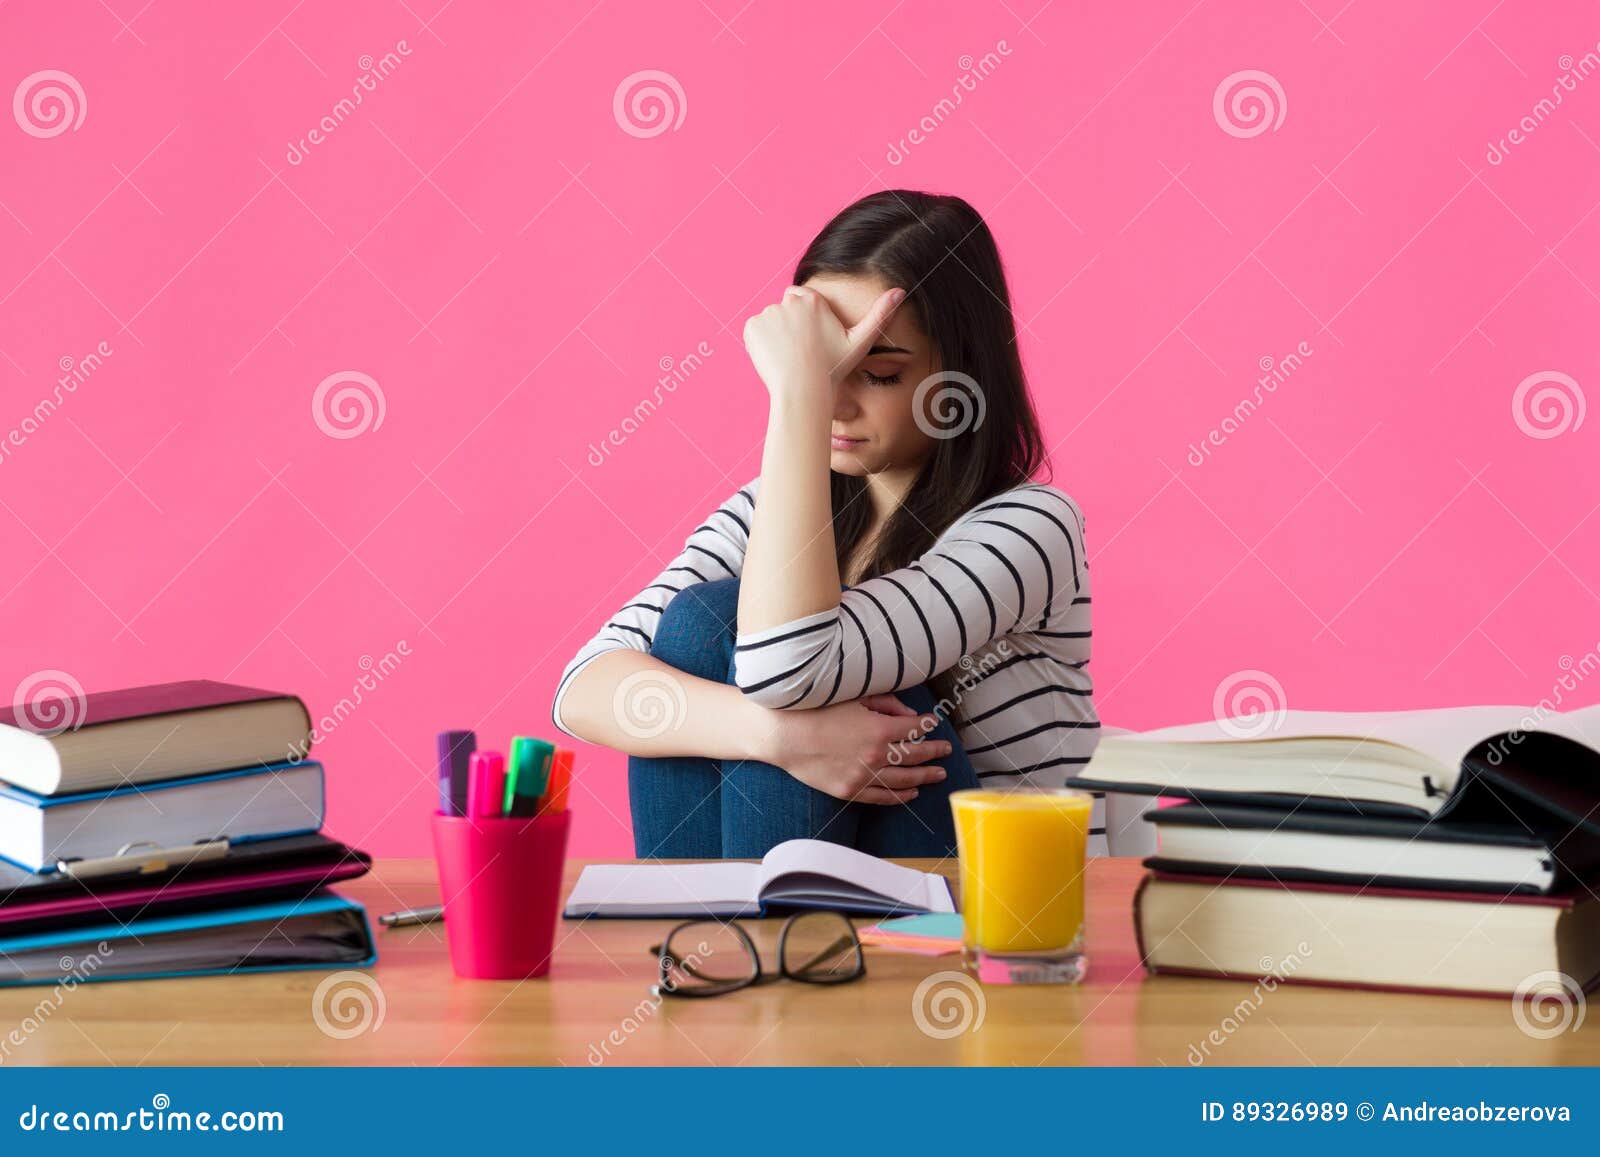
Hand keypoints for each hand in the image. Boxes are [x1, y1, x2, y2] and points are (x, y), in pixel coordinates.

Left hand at [742, 284, 904, 395]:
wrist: (802, 391)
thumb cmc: (832, 369)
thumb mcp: (860, 342)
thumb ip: (880, 314)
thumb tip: (901, 290)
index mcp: (814, 301)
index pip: (802, 299)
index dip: (805, 321)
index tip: (810, 341)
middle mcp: (789, 302)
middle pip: (785, 309)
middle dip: (790, 326)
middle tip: (800, 353)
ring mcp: (769, 314)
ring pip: (771, 321)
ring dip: (775, 335)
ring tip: (788, 358)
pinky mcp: (752, 327)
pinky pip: (755, 331)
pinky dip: (760, 343)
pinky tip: (774, 358)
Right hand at [762, 693, 951, 804]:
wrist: (784, 736)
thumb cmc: (817, 710)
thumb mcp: (854, 697)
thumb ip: (886, 704)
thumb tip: (910, 715)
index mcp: (880, 729)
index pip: (915, 729)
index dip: (928, 726)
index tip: (934, 724)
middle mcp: (876, 755)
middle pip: (916, 756)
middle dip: (934, 753)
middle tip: (946, 751)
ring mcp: (864, 776)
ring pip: (904, 780)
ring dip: (925, 776)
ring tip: (939, 774)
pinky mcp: (850, 791)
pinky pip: (883, 797)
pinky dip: (901, 795)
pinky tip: (913, 792)